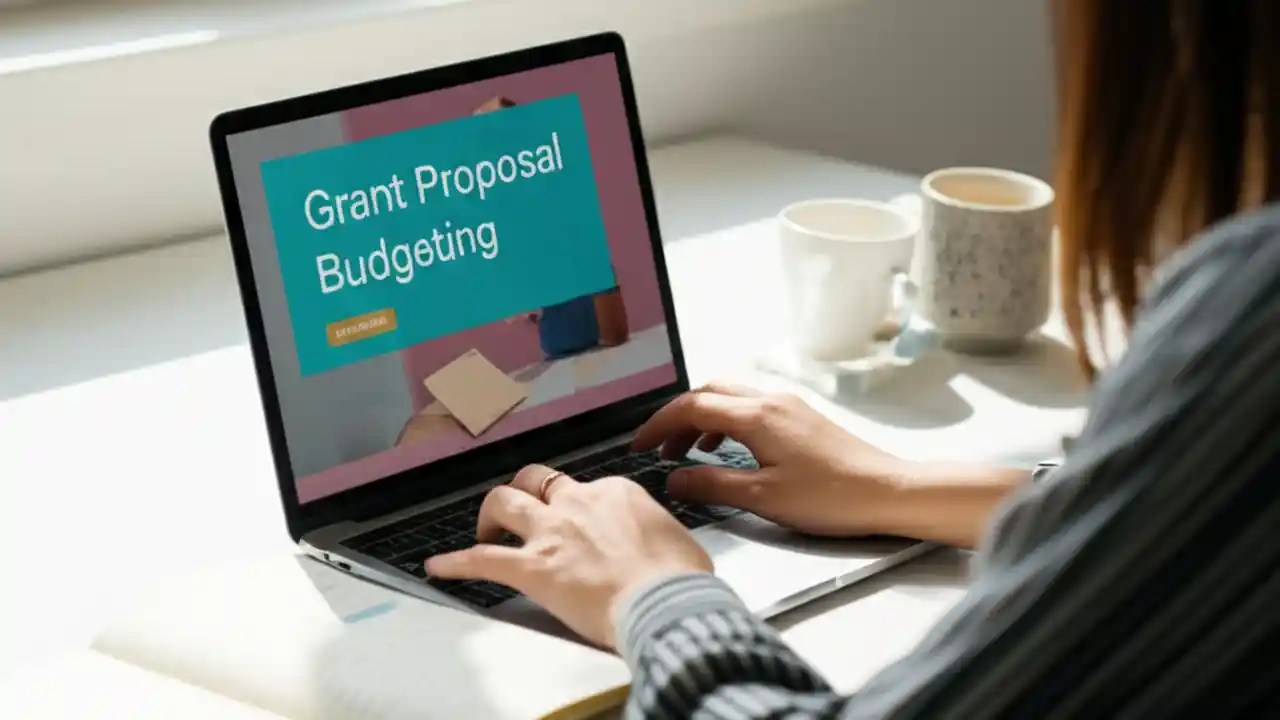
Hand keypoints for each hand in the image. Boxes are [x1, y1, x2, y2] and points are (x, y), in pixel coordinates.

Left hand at [425, 465, 710, 647]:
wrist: (664, 602)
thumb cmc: (679, 580)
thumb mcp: (679, 542)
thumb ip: (658, 534)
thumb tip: (661, 548)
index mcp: (615, 493)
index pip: (584, 488)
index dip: (577, 506)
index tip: (581, 526)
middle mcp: (577, 503)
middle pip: (535, 481)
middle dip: (525, 492)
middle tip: (522, 512)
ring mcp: (551, 533)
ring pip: (502, 503)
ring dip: (490, 515)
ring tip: (485, 531)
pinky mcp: (531, 568)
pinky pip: (480, 559)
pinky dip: (455, 562)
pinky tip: (437, 566)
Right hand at [632, 383, 910, 537]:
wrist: (889, 491)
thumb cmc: (830, 497)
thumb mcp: (763, 498)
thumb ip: (713, 486)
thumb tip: (674, 479)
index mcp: (757, 416)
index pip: (692, 406)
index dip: (659, 424)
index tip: (639, 446)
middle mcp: (771, 401)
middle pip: (710, 392)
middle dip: (678, 416)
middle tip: (660, 447)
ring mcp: (790, 406)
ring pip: (732, 398)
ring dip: (703, 419)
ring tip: (688, 452)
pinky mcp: (803, 418)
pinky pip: (752, 409)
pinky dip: (728, 423)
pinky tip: (728, 451)